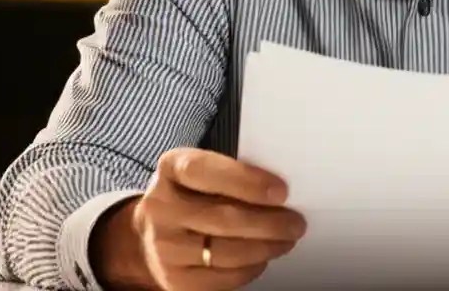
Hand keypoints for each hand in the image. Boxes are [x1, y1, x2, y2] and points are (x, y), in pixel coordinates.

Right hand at [93, 147, 306, 290]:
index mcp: (171, 169)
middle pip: (222, 218)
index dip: (245, 181)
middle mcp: (161, 208)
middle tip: (295, 222)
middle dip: (269, 222)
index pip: (204, 171)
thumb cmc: (192, 195)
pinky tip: (263, 257)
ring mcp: (165, 247)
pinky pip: (223, 278)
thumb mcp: (203, 172)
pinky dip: (251, 269)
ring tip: (286, 239)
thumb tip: (281, 193)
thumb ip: (234, 174)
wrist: (153, 233)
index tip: (281, 191)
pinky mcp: (175, 280)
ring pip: (226, 252)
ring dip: (265, 247)